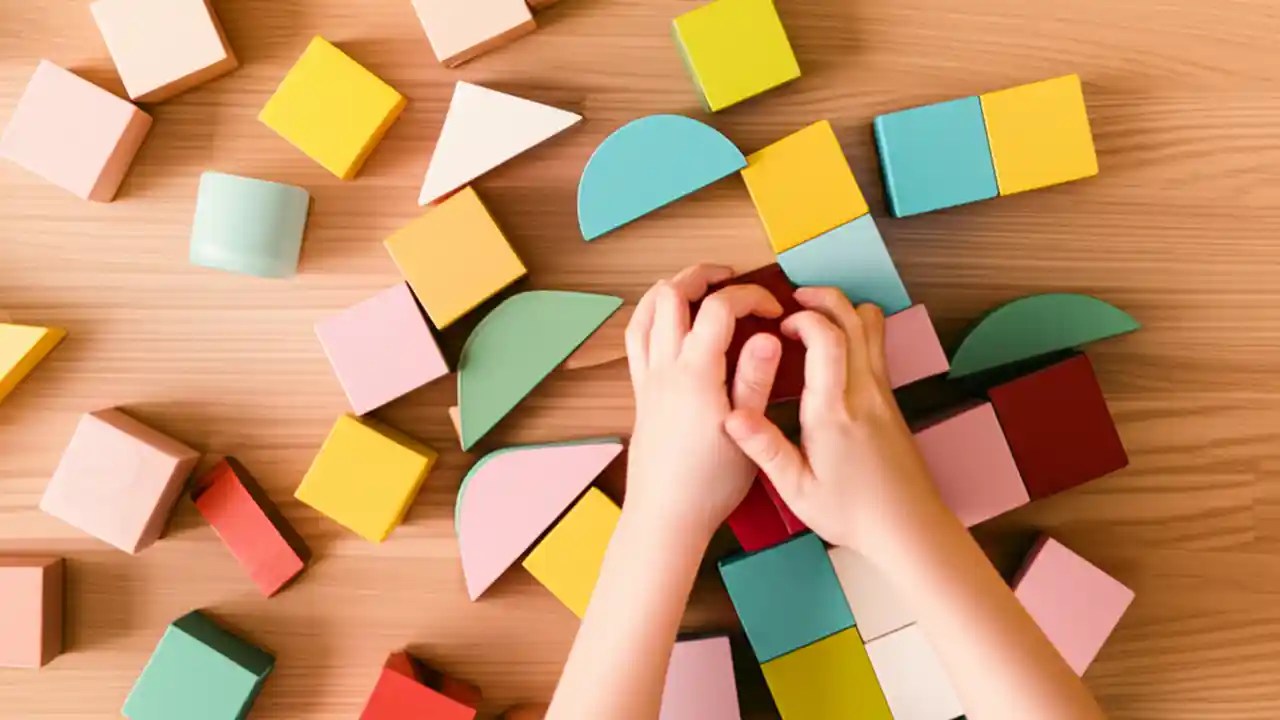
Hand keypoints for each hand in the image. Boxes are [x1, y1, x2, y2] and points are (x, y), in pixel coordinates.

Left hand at [624, 264, 783, 541]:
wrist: (666, 515)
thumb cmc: (711, 483)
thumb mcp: (747, 432)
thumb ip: (756, 379)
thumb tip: (769, 336)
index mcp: (696, 374)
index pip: (720, 308)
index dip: (751, 296)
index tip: (776, 310)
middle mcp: (665, 368)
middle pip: (672, 294)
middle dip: (704, 275)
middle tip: (734, 278)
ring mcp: (648, 377)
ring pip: (647, 310)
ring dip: (673, 288)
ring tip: (702, 287)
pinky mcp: (641, 391)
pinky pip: (637, 336)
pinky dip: (653, 314)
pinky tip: (671, 320)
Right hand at [724, 288, 943, 552]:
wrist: (909, 529)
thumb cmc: (851, 514)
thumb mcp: (797, 489)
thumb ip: (764, 448)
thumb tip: (730, 415)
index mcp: (834, 411)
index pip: (827, 339)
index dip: (803, 318)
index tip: (780, 325)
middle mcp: (864, 392)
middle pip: (854, 318)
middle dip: (824, 298)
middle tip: (795, 300)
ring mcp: (883, 393)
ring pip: (872, 328)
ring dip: (843, 310)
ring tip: (812, 318)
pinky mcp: (892, 401)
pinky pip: (877, 348)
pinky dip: (855, 331)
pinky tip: (831, 351)